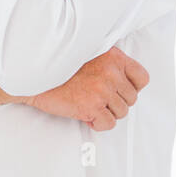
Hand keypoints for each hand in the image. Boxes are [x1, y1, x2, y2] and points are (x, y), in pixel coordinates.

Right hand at [21, 46, 149, 130]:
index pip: (142, 78)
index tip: (120, 91)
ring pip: (121, 112)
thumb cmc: (57, 66)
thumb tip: (121, 82)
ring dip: (106, 113)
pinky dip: (98, 123)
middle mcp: (111, 73)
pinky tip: (86, 115)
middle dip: (115, 102)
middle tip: (97, 100)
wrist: (33, 75)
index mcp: (113, 57)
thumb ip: (107, 64)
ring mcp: (102, 90)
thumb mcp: (87, 53)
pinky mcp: (91, 106)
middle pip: (131, 98)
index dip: (132, 88)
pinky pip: (108, 124)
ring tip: (89, 106)